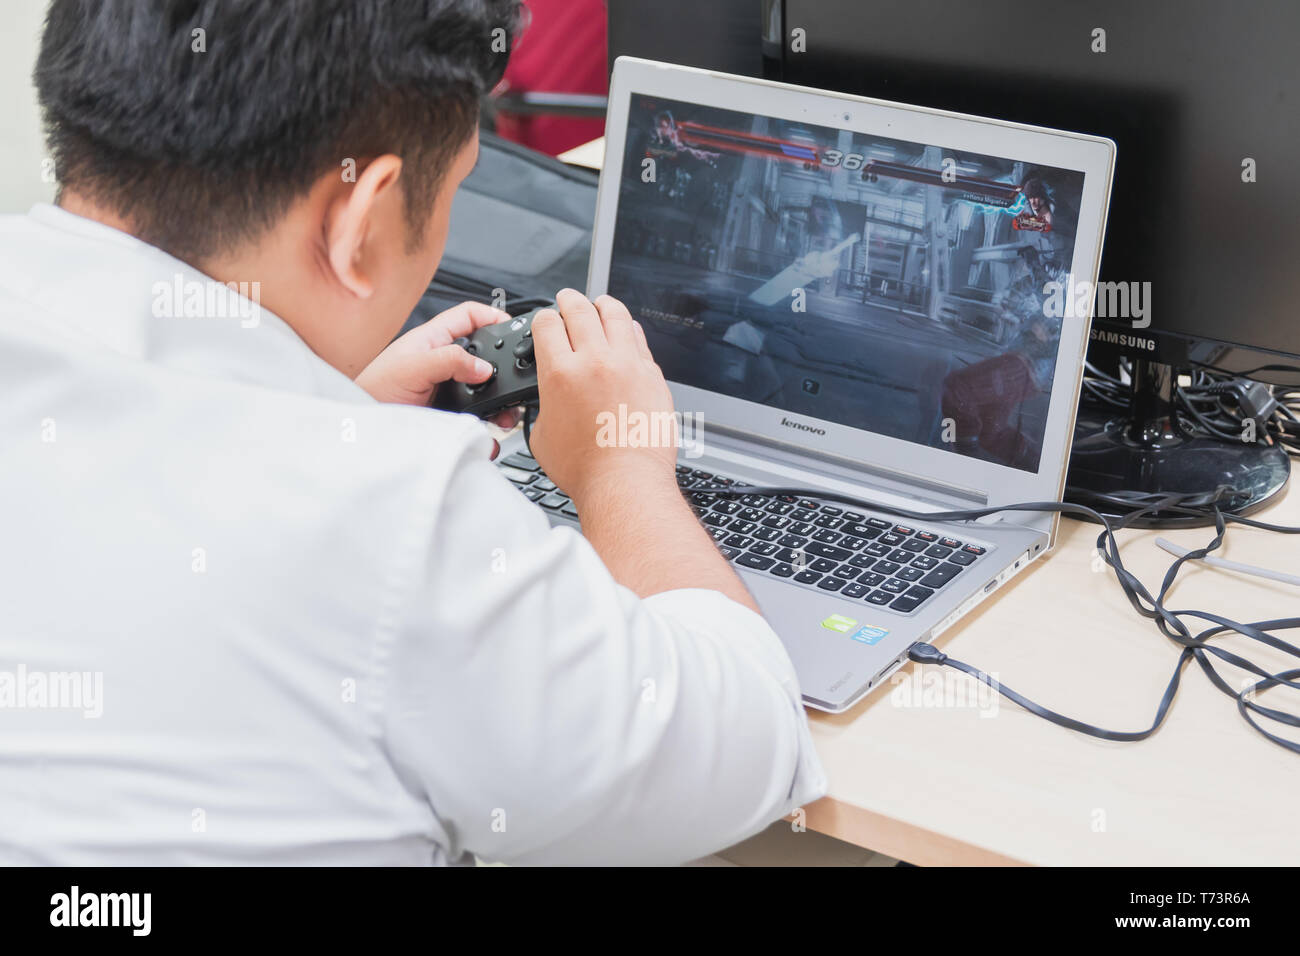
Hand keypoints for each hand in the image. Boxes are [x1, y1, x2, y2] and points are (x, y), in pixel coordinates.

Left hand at [355, 301, 520, 428]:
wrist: (361, 430)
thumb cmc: (372, 390)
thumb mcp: (411, 366)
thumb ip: (448, 360)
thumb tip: (483, 367)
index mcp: (433, 340)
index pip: (469, 316)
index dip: (493, 316)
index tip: (515, 328)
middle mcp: (443, 363)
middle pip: (485, 356)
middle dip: (503, 368)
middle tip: (515, 380)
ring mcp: (447, 390)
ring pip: (485, 390)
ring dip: (500, 402)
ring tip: (504, 414)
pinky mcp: (448, 415)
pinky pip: (477, 418)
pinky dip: (487, 426)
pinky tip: (488, 434)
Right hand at [527, 290, 677, 502]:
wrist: (625, 483)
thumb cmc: (587, 468)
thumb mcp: (542, 435)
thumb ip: (543, 407)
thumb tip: (548, 402)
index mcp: (560, 373)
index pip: (547, 323)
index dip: (543, 319)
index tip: (546, 322)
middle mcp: (595, 361)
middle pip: (580, 309)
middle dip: (570, 300)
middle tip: (568, 299)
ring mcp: (628, 365)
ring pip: (615, 316)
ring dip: (603, 305)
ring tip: (600, 303)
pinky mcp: (652, 376)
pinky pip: (640, 340)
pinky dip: (630, 330)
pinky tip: (627, 331)